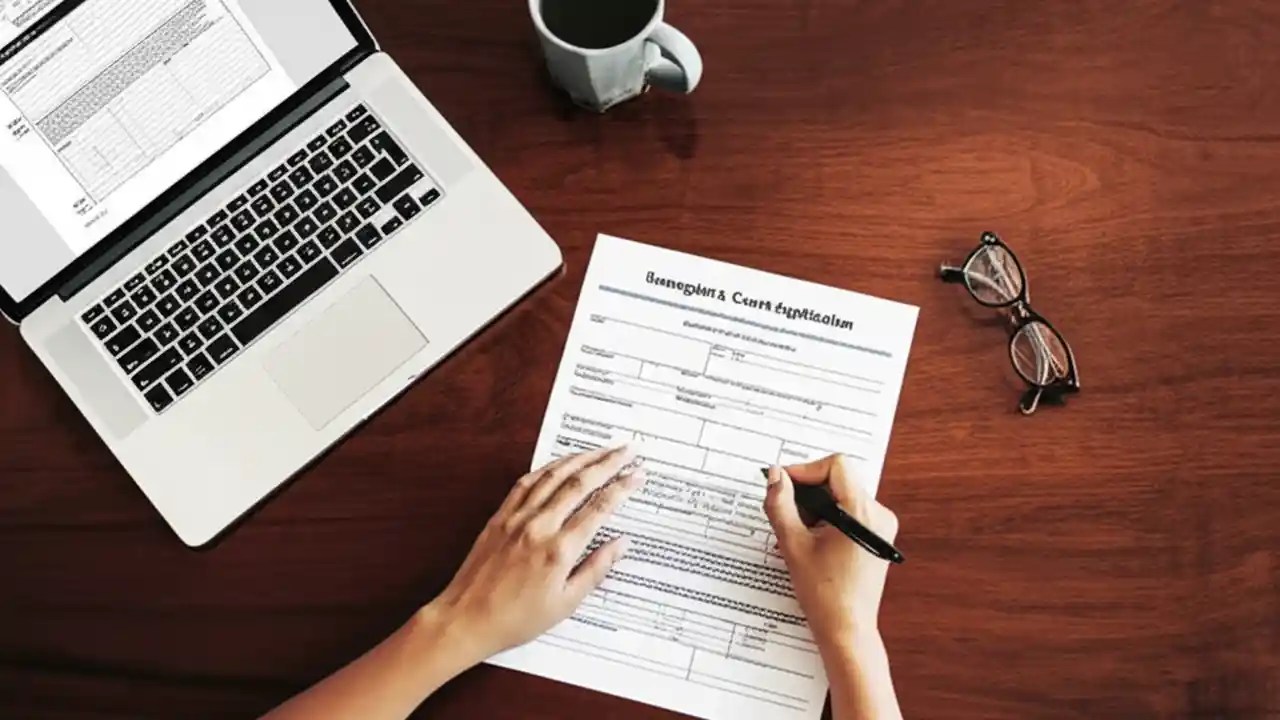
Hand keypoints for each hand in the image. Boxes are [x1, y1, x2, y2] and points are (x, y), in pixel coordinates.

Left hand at [428, 446, 643, 663]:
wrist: (467, 618)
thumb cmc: (516, 619)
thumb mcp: (565, 604)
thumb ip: (595, 569)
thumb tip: (621, 544)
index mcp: (559, 550)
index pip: (599, 508)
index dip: (622, 487)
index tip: (638, 475)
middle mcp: (539, 526)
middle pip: (579, 482)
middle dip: (607, 463)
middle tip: (626, 451)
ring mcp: (517, 517)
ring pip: (553, 475)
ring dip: (580, 458)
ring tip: (600, 450)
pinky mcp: (500, 516)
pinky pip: (526, 483)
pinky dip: (547, 468)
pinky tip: (560, 463)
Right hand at [763, 455, 898, 655]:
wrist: (847, 629)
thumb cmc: (824, 594)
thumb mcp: (793, 544)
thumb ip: (780, 504)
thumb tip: (775, 476)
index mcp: (863, 512)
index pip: (836, 465)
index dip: (805, 470)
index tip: (782, 484)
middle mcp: (879, 515)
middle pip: (838, 480)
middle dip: (808, 494)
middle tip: (788, 517)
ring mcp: (881, 526)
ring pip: (842, 496)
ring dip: (816, 509)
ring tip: (799, 535)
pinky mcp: (878, 536)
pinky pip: (850, 512)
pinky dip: (828, 519)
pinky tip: (812, 542)